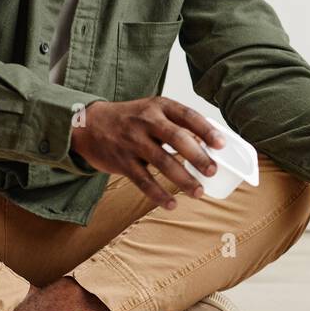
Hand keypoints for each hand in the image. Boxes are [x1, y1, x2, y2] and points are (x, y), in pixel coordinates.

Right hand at [69, 97, 225, 209]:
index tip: (221, 144)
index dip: (207, 130)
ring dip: (183, 179)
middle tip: (212, 171)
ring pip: (162, 162)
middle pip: (177, 138)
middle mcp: (146, 121)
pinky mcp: (122, 161)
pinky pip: (143, 180)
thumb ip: (178, 125)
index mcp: (159, 106)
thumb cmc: (130, 119)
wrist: (88, 124)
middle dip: (197, 156)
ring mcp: (132, 141)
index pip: (188, 115)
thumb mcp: (153, 111)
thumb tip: (209, 145)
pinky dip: (158, 194)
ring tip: (198, 192)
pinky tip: (172, 204)